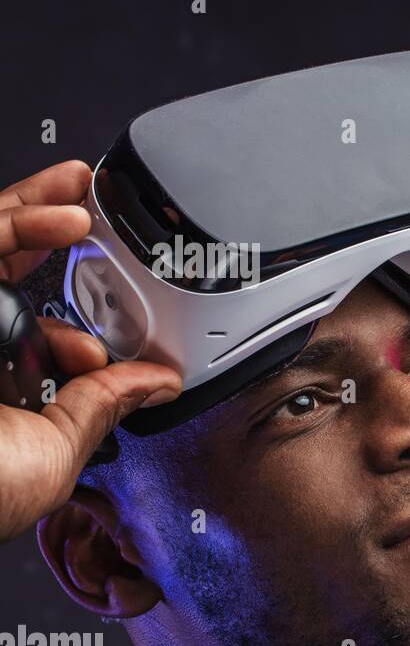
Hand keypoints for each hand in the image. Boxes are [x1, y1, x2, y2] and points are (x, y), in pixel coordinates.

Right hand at [0, 160, 181, 542]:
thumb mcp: (52, 451)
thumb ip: (99, 408)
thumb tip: (157, 383)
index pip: (24, 334)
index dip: (70, 333)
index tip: (99, 352)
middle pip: (0, 268)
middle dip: (44, 227)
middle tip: (88, 201)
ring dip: (32, 208)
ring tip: (81, 194)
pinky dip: (17, 221)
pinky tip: (61, 216)